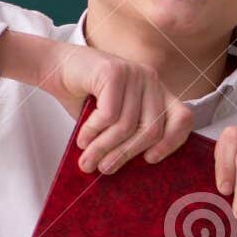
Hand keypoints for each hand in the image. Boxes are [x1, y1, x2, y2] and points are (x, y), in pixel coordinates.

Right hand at [0, 32, 192, 172]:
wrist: (54, 67)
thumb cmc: (85, 97)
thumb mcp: (113, 120)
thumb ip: (128, 136)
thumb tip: (132, 169)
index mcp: (157, 92)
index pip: (182, 118)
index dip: (172, 142)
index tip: (150, 159)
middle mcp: (151, 80)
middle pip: (152, 128)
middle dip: (126, 154)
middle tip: (105, 169)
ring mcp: (134, 73)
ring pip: (126, 125)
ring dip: (103, 148)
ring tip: (88, 161)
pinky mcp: (114, 71)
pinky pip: (109, 115)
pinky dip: (93, 132)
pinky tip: (82, 139)